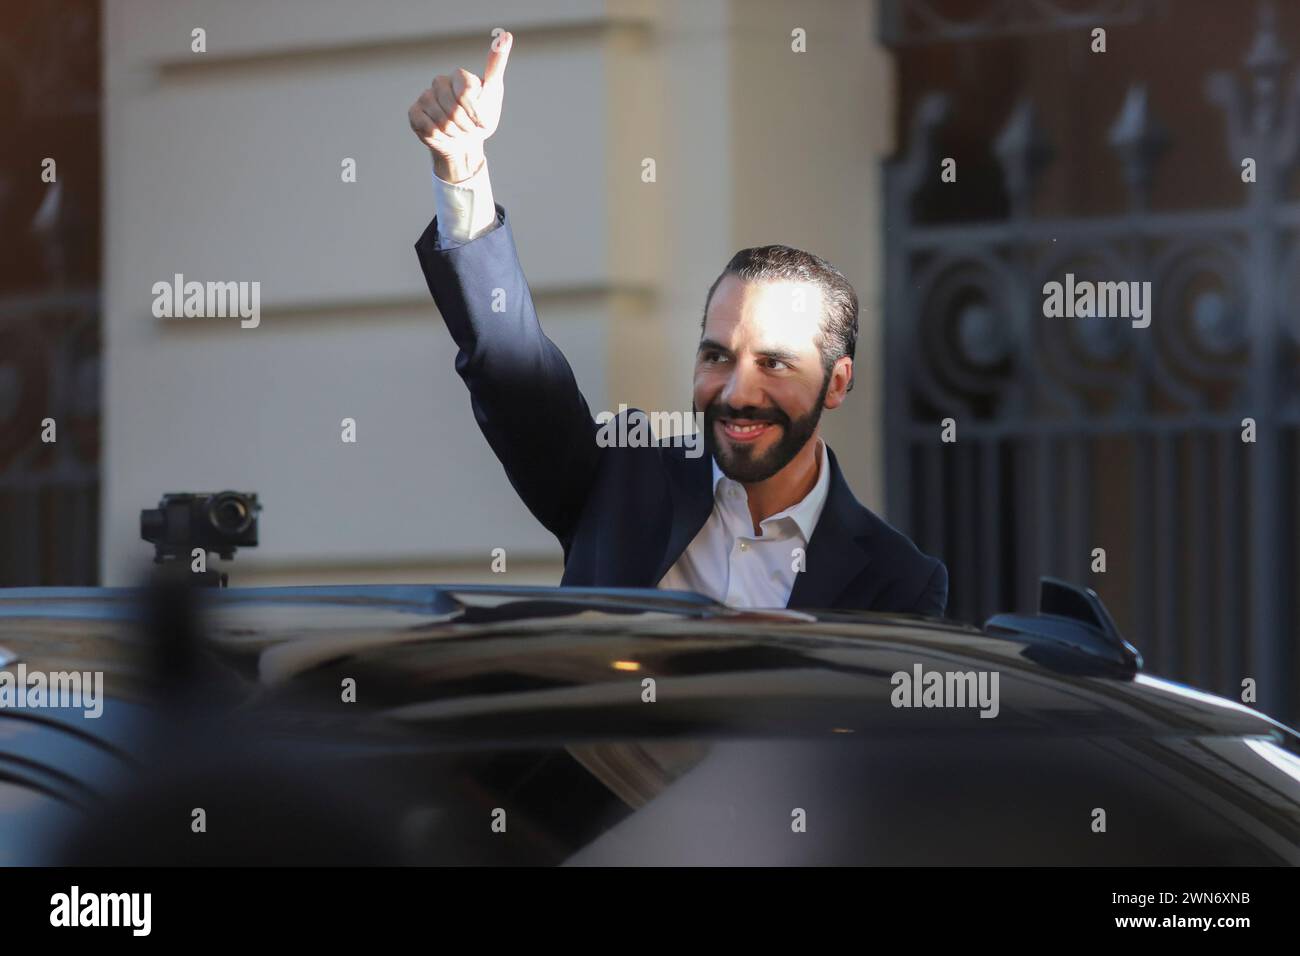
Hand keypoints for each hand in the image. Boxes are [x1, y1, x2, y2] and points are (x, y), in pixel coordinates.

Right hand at [408, 30, 511, 181]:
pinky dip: (440, 137)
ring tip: (458, 132)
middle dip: (467, 127)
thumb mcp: (493, 92)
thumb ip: (496, 65)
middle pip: (454, 110)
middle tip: (470, 129)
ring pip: (441, 121)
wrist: (465, 142)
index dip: (475, 113)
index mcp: (459, 76)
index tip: (482, 121)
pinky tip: (444, 135)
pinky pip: (428, 128)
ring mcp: (425, 96)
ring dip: (455, 134)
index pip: (466, 93)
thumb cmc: (481, 117)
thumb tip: (506, 34)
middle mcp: (440, 82)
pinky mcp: (414, 112)